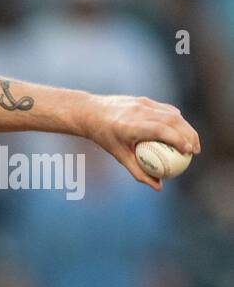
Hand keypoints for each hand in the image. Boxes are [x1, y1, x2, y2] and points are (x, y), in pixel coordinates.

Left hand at [83, 94, 200, 190]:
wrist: (91, 112)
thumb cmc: (104, 138)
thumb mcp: (119, 156)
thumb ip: (139, 172)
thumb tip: (158, 187)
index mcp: (130, 125)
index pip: (160, 130)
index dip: (178, 139)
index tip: (188, 152)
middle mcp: (138, 112)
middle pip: (172, 121)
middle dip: (189, 135)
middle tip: (195, 151)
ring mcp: (143, 103)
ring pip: (172, 114)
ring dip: (186, 128)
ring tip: (192, 143)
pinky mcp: (145, 99)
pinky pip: (166, 110)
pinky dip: (176, 121)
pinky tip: (182, 132)